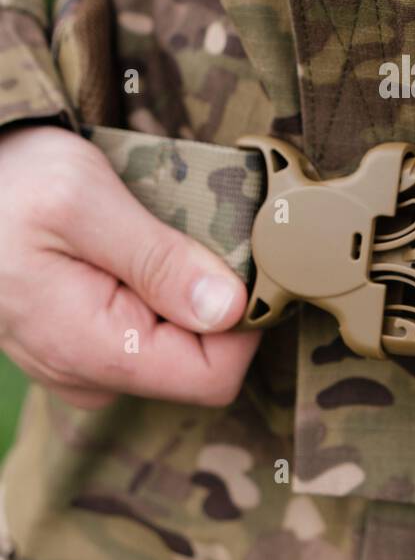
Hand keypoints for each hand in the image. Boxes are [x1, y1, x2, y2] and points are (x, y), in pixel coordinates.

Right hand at [0, 125, 258, 409]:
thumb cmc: (5, 183)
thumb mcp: (83, 200)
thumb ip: (159, 259)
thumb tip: (229, 308)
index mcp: (95, 351)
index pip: (214, 376)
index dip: (244, 320)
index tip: (245, 260)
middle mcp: (89, 375)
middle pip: (200, 361)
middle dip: (213, 298)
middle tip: (191, 229)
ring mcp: (82, 364)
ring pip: (175, 344)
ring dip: (183, 288)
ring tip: (151, 230)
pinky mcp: (80, 343)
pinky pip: (145, 330)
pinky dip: (157, 287)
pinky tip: (133, 245)